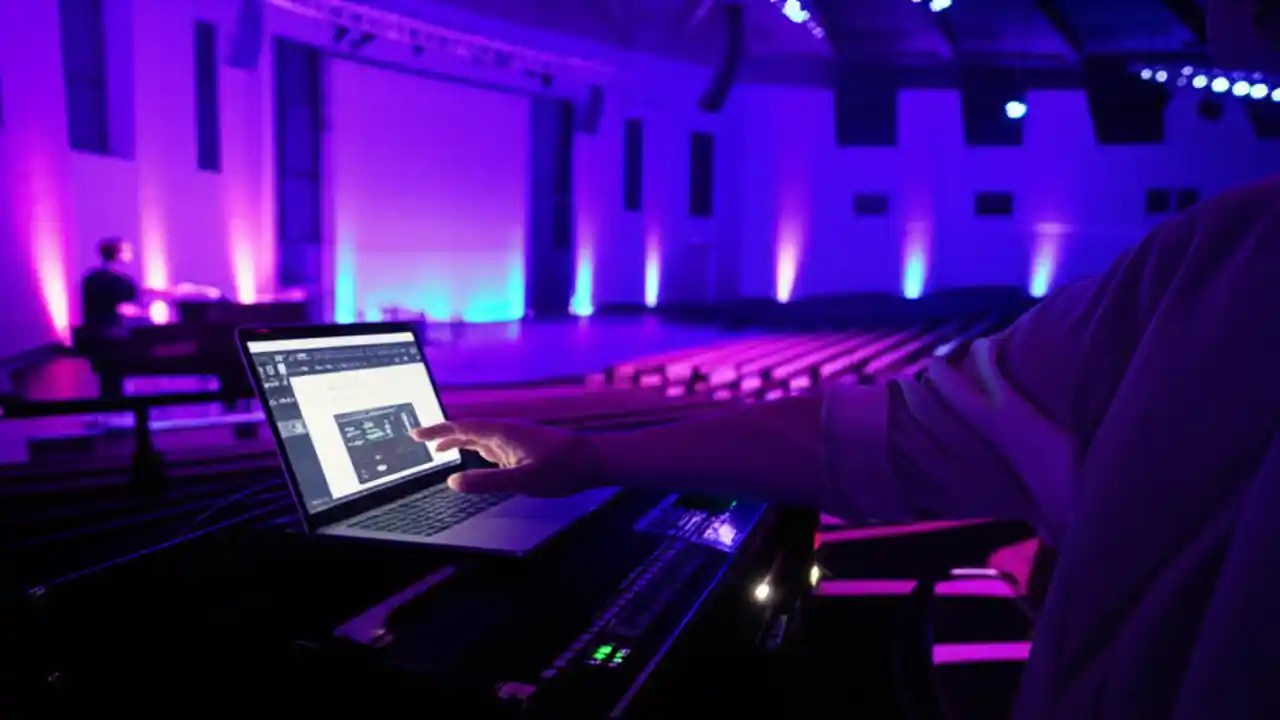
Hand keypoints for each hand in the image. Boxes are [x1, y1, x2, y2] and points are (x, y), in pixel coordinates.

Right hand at [411, 420, 605, 495]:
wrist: (594, 460)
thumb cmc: (562, 469)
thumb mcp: (522, 480)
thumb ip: (486, 482)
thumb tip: (451, 482)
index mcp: (502, 433)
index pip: (462, 428)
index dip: (437, 430)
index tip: (416, 433)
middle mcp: (506, 432)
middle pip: (468, 430)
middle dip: (444, 434)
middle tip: (421, 439)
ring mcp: (515, 440)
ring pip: (480, 437)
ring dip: (459, 441)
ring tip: (441, 449)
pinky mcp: (524, 449)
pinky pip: (493, 446)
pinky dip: (476, 449)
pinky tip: (476, 456)